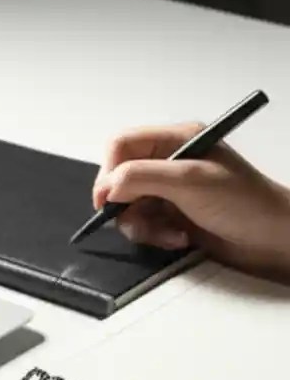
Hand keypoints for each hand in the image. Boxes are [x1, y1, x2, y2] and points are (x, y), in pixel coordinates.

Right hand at [93, 122, 289, 282]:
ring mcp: (170, 189)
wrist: (275, 240)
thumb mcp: (190, 182)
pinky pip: (142, 223)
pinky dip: (153, 234)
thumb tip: (106, 188)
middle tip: (137, 222)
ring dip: (140, 224)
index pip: (121, 145)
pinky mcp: (172, 214)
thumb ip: (142, 177)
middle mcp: (168, 161)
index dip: (108, 170)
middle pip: (118, 177)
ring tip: (166, 234)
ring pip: (127, 204)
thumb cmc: (244, 203)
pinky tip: (178, 239)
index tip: (107, 199)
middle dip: (124, 204)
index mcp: (175, 140)